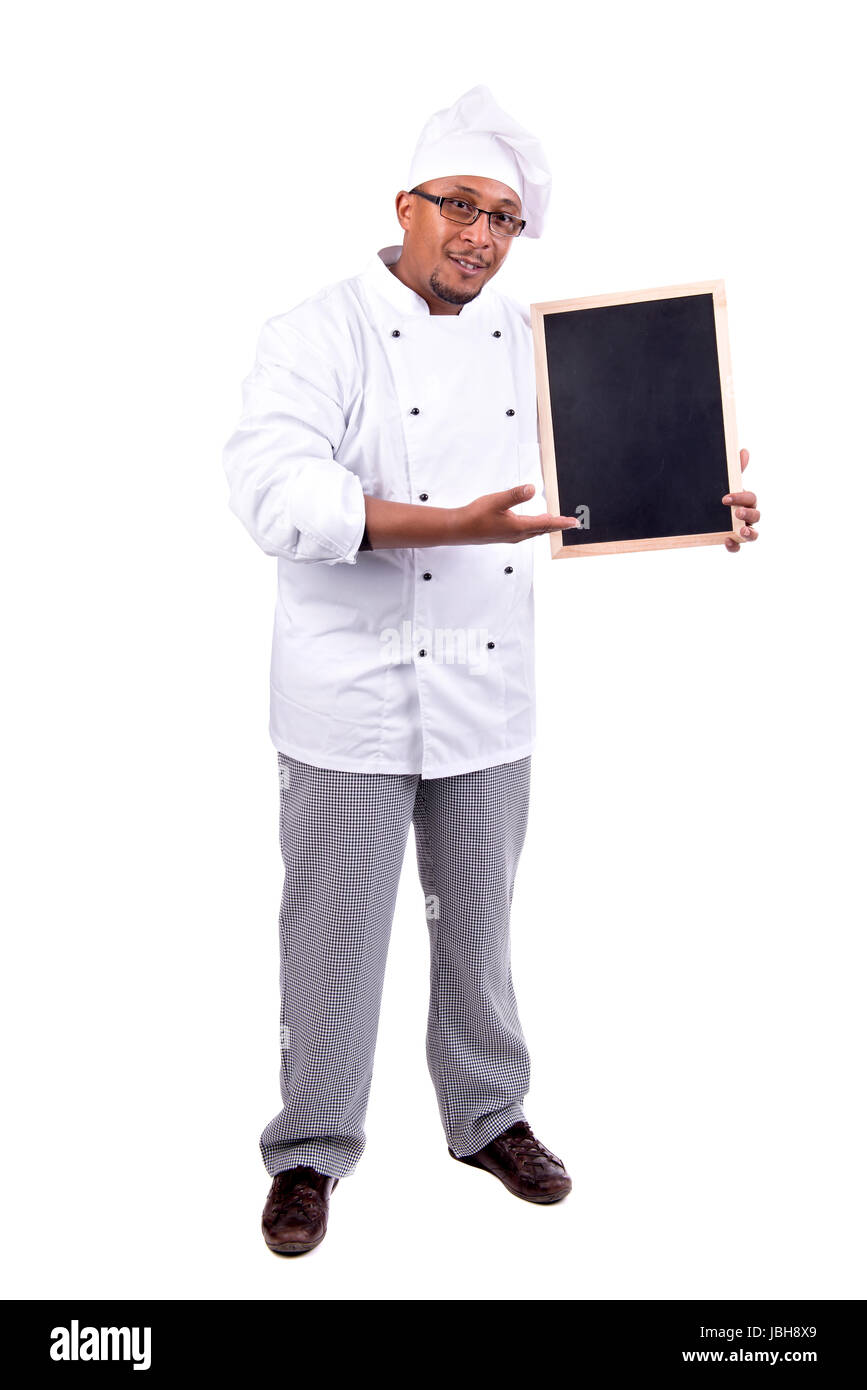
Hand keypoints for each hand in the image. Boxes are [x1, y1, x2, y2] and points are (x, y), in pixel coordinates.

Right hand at [453, 484, 578, 544]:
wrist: (459, 529)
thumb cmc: (475, 516)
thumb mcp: (497, 501)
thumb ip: (516, 495)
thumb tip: (533, 489)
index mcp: (518, 527)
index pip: (546, 524)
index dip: (561, 523)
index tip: (574, 523)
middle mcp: (517, 534)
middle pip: (542, 530)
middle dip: (556, 525)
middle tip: (568, 523)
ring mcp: (510, 536)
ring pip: (533, 531)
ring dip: (544, 527)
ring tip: (553, 522)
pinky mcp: (503, 535)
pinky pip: (524, 532)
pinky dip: (533, 527)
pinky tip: (529, 524)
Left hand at [721, 449, 759, 552]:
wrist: (699, 510)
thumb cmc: (718, 494)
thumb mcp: (724, 482)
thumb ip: (734, 470)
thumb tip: (743, 451)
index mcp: (746, 501)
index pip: (751, 499)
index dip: (741, 498)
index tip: (724, 498)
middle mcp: (747, 516)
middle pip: (756, 516)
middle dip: (748, 514)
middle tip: (737, 513)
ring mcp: (742, 530)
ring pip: (753, 534)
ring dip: (750, 533)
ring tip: (741, 531)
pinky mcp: (733, 541)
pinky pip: (738, 547)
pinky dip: (734, 546)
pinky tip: (726, 540)